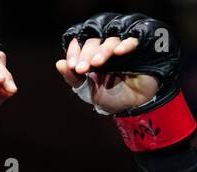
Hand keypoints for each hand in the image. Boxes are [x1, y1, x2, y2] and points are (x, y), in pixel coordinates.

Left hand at [57, 13, 177, 114]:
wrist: (136, 107)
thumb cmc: (112, 98)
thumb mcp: (90, 92)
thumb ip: (74, 79)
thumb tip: (58, 64)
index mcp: (92, 56)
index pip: (80, 45)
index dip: (74, 52)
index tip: (72, 65)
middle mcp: (105, 49)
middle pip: (93, 41)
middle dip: (86, 54)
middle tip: (82, 68)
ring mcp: (121, 48)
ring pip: (110, 40)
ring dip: (102, 50)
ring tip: (97, 64)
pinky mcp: (137, 50)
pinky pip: (131, 40)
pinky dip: (125, 44)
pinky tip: (119, 52)